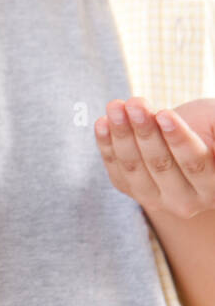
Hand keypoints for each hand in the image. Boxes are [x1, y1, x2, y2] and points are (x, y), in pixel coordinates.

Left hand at [94, 96, 214, 218]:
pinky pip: (116, 169)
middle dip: (146, 132)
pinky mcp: (131, 190)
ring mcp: (156, 200)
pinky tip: (102, 122)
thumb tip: (210, 132)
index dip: (179, 139)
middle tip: (134, 104)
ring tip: (116, 106)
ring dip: (122, 135)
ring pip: (135, 168)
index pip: (195, 163)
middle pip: (161, 166)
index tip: (164, 114)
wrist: (185, 140)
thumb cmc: (210, 128)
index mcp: (213, 185)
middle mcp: (187, 201)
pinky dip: (106, 145)